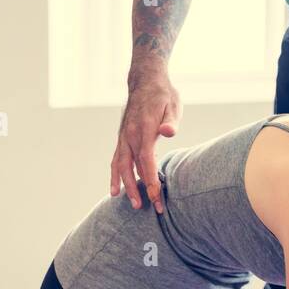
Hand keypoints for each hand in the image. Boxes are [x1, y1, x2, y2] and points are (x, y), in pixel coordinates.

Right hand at [110, 69, 180, 212]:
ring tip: (132, 204)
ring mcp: (123, 138)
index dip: (150, 180)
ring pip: (121, 166)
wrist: (145, 81)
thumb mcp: (173, 104)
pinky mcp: (122, 139)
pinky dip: (115, 176)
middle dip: (138, 189)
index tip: (156, 196)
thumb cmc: (163, 94)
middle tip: (145, 207)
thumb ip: (171, 120)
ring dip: (125, 186)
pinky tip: (116, 190)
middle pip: (131, 168)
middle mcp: (130, 135)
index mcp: (144, 129)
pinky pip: (116, 161)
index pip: (146, 160)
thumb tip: (168, 132)